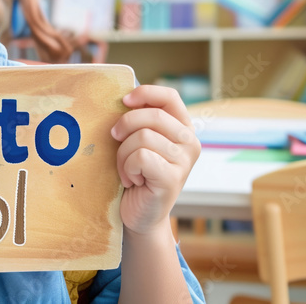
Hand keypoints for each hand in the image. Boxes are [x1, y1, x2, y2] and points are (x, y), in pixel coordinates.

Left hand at [111, 85, 199, 235]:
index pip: (169, 96)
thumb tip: (123, 95)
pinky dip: (128, 168)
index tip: (124, 100)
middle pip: (152, 115)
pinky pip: (141, 157)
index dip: (145, 93)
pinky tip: (134, 180)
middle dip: (125, 126)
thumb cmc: (135, 172)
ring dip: (123, 154)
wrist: (139, 214)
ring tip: (128, 169)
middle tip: (115, 140)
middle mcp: (190, 142)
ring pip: (142, 137)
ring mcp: (184, 161)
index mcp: (183, 127)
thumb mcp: (137, 140)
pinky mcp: (173, 178)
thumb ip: (138, 118)